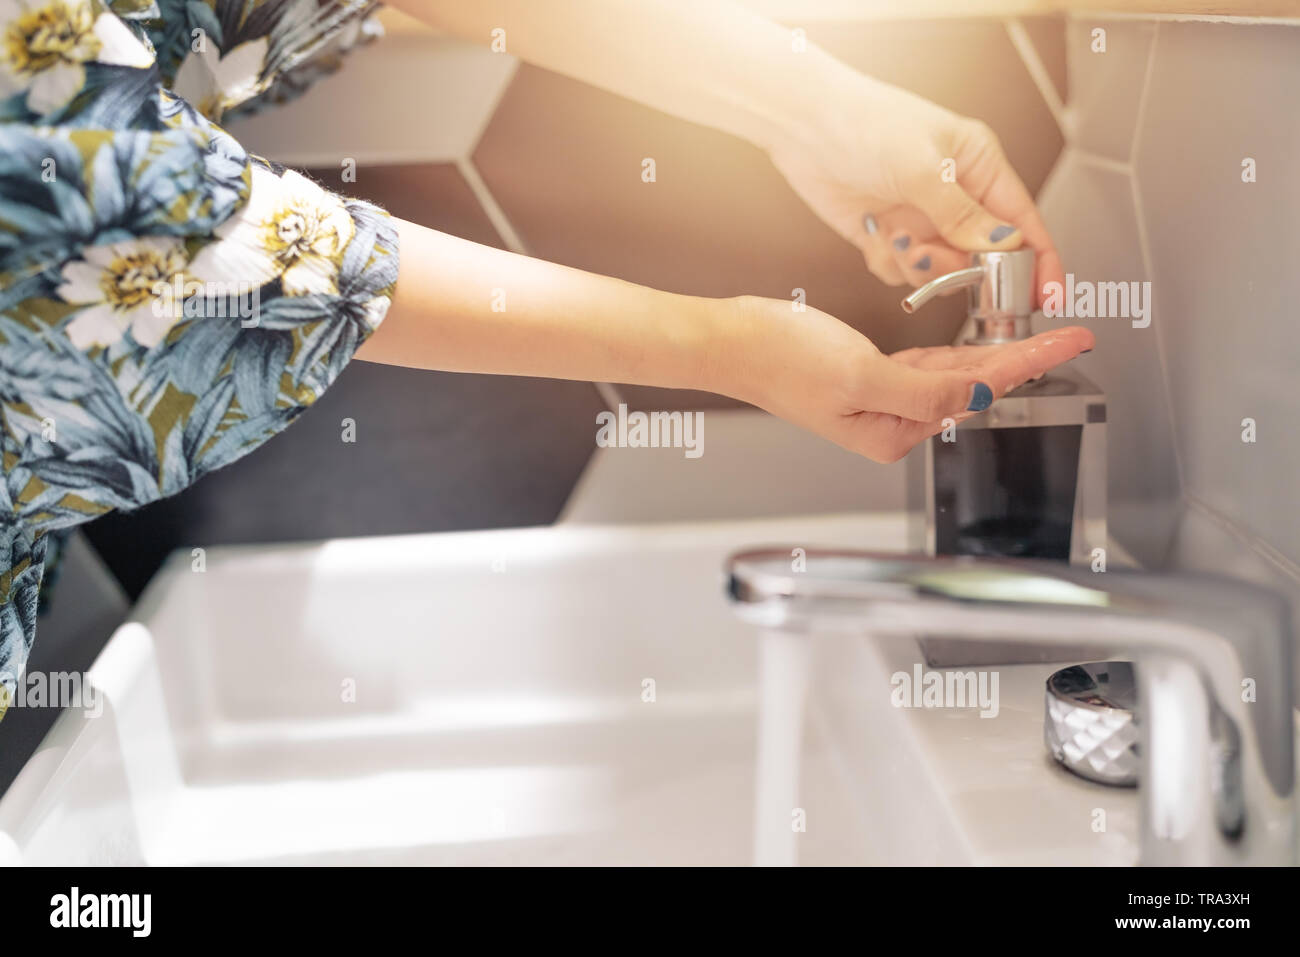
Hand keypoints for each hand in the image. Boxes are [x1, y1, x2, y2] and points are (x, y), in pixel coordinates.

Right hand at [715, 296, 1092, 462]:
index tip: (1072, 342)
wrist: (734, 341)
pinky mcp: (867, 378)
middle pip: (975, 389)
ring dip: (996, 356)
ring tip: (1041, 337)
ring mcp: (879, 402)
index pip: (979, 394)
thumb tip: (981, 398)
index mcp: (893, 432)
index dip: (1032, 363)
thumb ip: (926, 391)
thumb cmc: (781, 358)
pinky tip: (979, 345)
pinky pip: (927, 367)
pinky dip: (957, 353)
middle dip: (1025, 360)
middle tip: (1070, 334)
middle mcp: (891, 423)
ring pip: (954, 377)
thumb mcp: (863, 374)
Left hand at [767, 77, 1064, 305]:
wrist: (803, 127)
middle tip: (930, 258)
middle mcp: (955, 195)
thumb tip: (1004, 246)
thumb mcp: (923, 168)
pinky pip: (901, 272)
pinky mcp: (889, 236)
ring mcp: (921, 218)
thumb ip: (963, 216)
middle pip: (981, 258)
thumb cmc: (864, 122)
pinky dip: (887, 262)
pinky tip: (873, 232)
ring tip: (894, 238)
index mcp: (979, 166)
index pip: (1023, 223)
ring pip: (940, 271)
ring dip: (917, 266)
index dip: (1040, 262)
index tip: (1047, 297)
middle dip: (956, 268)